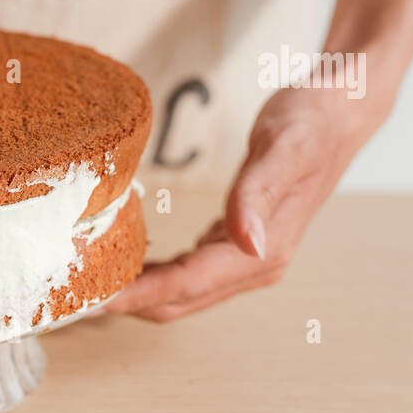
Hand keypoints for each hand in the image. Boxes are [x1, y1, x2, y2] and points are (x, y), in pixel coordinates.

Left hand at [107, 87, 372, 321]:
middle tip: (72, 292)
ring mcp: (248, 258)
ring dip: (136, 293)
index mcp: (265, 250)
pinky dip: (153, 275)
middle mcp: (257, 264)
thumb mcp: (285, 145)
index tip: (94, 300)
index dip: (139, 296)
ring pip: (181, 293)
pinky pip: (187, 273)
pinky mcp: (237, 246)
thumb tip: (248, 243)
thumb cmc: (312, 120)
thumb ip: (259, 192)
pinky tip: (123, 261)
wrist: (340, 110)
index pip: (188, 284)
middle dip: (127, 302)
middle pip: (179, 300)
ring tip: (86, 281)